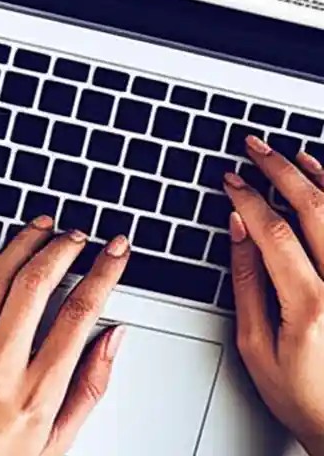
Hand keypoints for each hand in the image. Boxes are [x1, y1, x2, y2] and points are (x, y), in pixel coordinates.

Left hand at [0, 210, 129, 455]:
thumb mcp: (54, 444)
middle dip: (63, 251)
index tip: (113, 251)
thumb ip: (88, 389)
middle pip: (36, 289)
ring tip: (40, 227)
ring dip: (20, 245)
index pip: (78, 316)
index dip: (102, 274)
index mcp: (36, 396)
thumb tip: (114, 338)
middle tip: (77, 235)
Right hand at [224, 136, 323, 454]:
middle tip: (255, 148)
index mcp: (311, 305)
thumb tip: (238, 232)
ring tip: (292, 156)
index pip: (274, 232)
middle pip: (315, 208)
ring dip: (317, 176)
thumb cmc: (305, 396)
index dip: (247, 198)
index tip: (229, 179)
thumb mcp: (256, 346)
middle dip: (279, 170)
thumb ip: (247, 282)